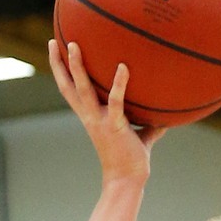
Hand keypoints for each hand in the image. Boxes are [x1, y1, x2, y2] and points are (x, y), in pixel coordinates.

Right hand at [48, 39, 165, 186]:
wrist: (128, 180)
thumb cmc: (132, 160)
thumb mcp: (141, 138)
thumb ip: (149, 125)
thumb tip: (166, 118)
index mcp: (91, 117)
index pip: (70, 90)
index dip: (61, 71)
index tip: (55, 51)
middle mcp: (90, 116)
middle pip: (68, 86)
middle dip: (58, 63)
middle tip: (55, 41)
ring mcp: (100, 121)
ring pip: (82, 89)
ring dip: (77, 67)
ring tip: (74, 45)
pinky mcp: (114, 126)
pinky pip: (116, 101)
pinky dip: (119, 84)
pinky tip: (123, 66)